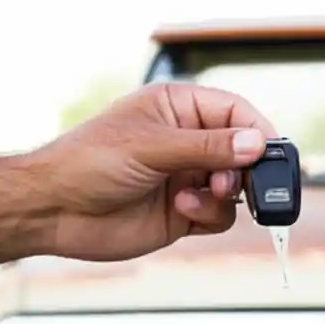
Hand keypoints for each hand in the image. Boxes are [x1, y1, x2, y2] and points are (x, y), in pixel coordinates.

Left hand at [29, 83, 277, 260]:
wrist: (55, 211)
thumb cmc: (89, 164)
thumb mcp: (151, 147)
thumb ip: (207, 147)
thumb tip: (256, 144)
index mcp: (177, 109)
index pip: (233, 111)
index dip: (256, 130)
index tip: (269, 151)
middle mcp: (186, 141)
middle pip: (242, 151)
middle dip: (245, 169)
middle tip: (238, 182)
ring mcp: (186, 177)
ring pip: (235, 186)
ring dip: (224, 194)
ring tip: (196, 196)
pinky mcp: (184, 212)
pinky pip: (220, 214)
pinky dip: (210, 214)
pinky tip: (183, 210)